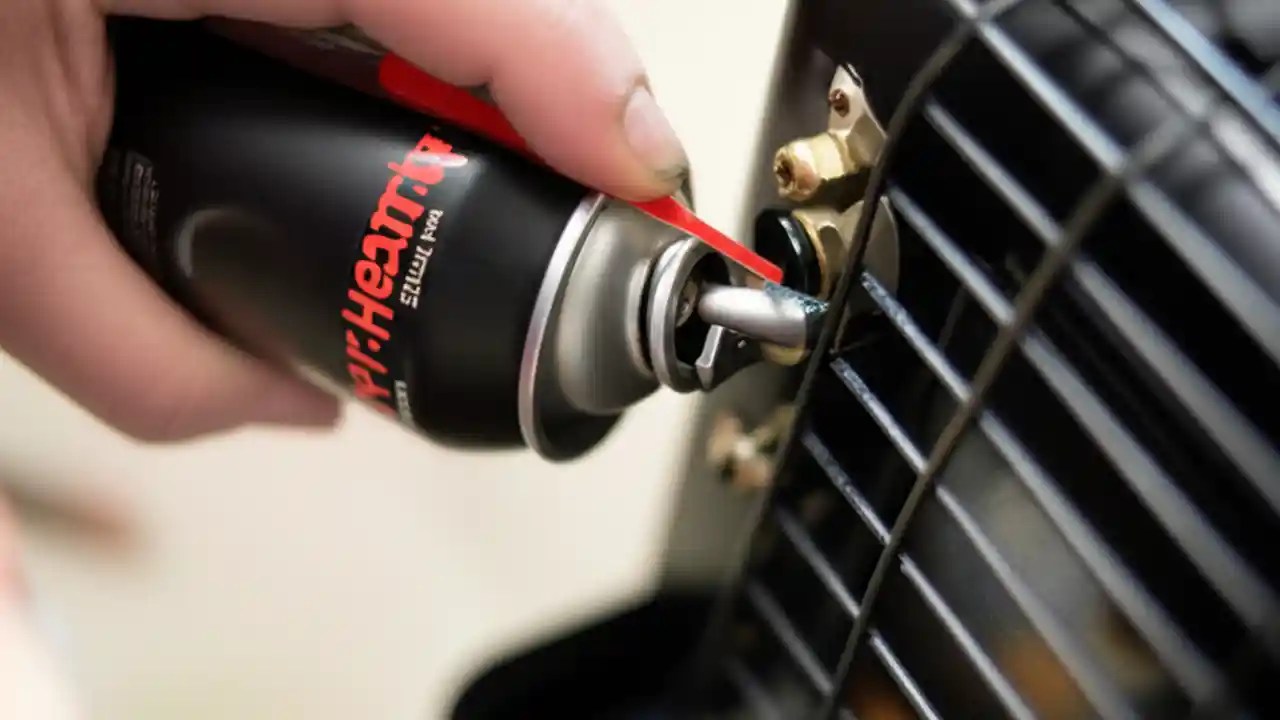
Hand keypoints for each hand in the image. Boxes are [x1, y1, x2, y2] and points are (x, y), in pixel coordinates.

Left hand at [0, 0, 687, 442]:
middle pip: (477, 8)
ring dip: (492, 99)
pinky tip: (396, 152)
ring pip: (436, 13)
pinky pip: (376, 16)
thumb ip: (143, 350)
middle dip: (554, 117)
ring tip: (512, 205)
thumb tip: (289, 408)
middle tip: (592, 229)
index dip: (585, 89)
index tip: (645, 193)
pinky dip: (417, 79)